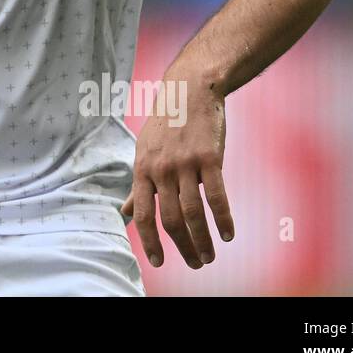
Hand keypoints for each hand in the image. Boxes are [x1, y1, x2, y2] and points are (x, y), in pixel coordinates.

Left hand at [120, 74, 233, 268]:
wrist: (189, 90)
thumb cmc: (166, 124)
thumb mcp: (144, 152)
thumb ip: (139, 186)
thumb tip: (125, 212)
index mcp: (142, 170)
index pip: (143, 215)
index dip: (149, 242)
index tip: (158, 262)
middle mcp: (161, 169)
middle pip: (170, 219)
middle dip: (182, 247)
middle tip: (196, 263)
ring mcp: (184, 164)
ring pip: (193, 213)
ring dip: (202, 240)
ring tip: (209, 257)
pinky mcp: (208, 158)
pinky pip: (216, 196)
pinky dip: (223, 219)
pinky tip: (228, 234)